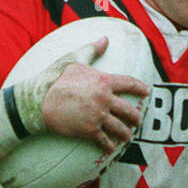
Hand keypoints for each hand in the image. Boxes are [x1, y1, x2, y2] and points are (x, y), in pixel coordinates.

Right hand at [41, 37, 150, 156]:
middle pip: (128, 110)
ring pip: (120, 128)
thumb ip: (92, 50)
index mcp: (103, 81)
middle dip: (136, 117)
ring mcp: (98, 116)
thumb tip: (105, 39)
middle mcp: (104, 99)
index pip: (128, 83)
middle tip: (138, 121)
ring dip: (126, 134)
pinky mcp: (90, 130)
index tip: (147, 92)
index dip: (140, 88)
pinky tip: (111, 149)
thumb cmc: (55, 78)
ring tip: (127, 137)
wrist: (40, 100)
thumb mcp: (74, 60)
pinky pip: (104, 141)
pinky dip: (109, 146)